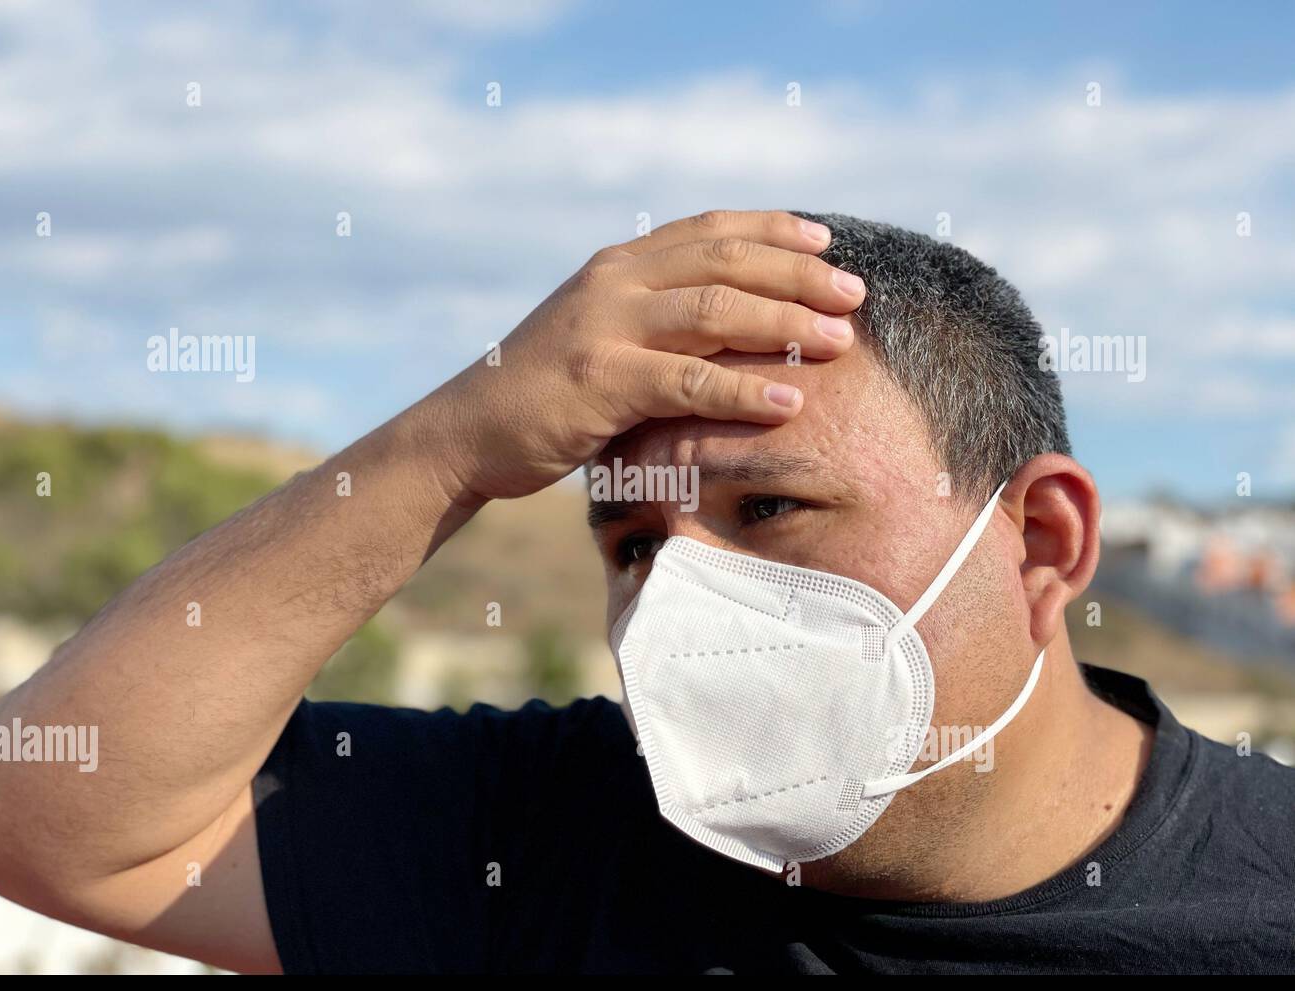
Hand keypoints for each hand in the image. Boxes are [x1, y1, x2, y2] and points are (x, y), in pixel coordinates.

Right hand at [435, 209, 865, 499]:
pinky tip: (790, 401)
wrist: (467, 431)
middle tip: (853, 294)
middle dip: (799, 274)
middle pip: (725, 261)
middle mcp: (614, 282)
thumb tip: (729, 321)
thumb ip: (651, 317)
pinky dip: (746, 390)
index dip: (773, 230)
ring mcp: (604, 327)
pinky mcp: (599, 381)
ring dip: (787, 323)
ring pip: (715, 311)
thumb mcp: (596, 334)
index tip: (827, 242)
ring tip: (840, 342)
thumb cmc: (542, 392)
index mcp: (617, 266)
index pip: (708, 230)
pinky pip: (689, 381)